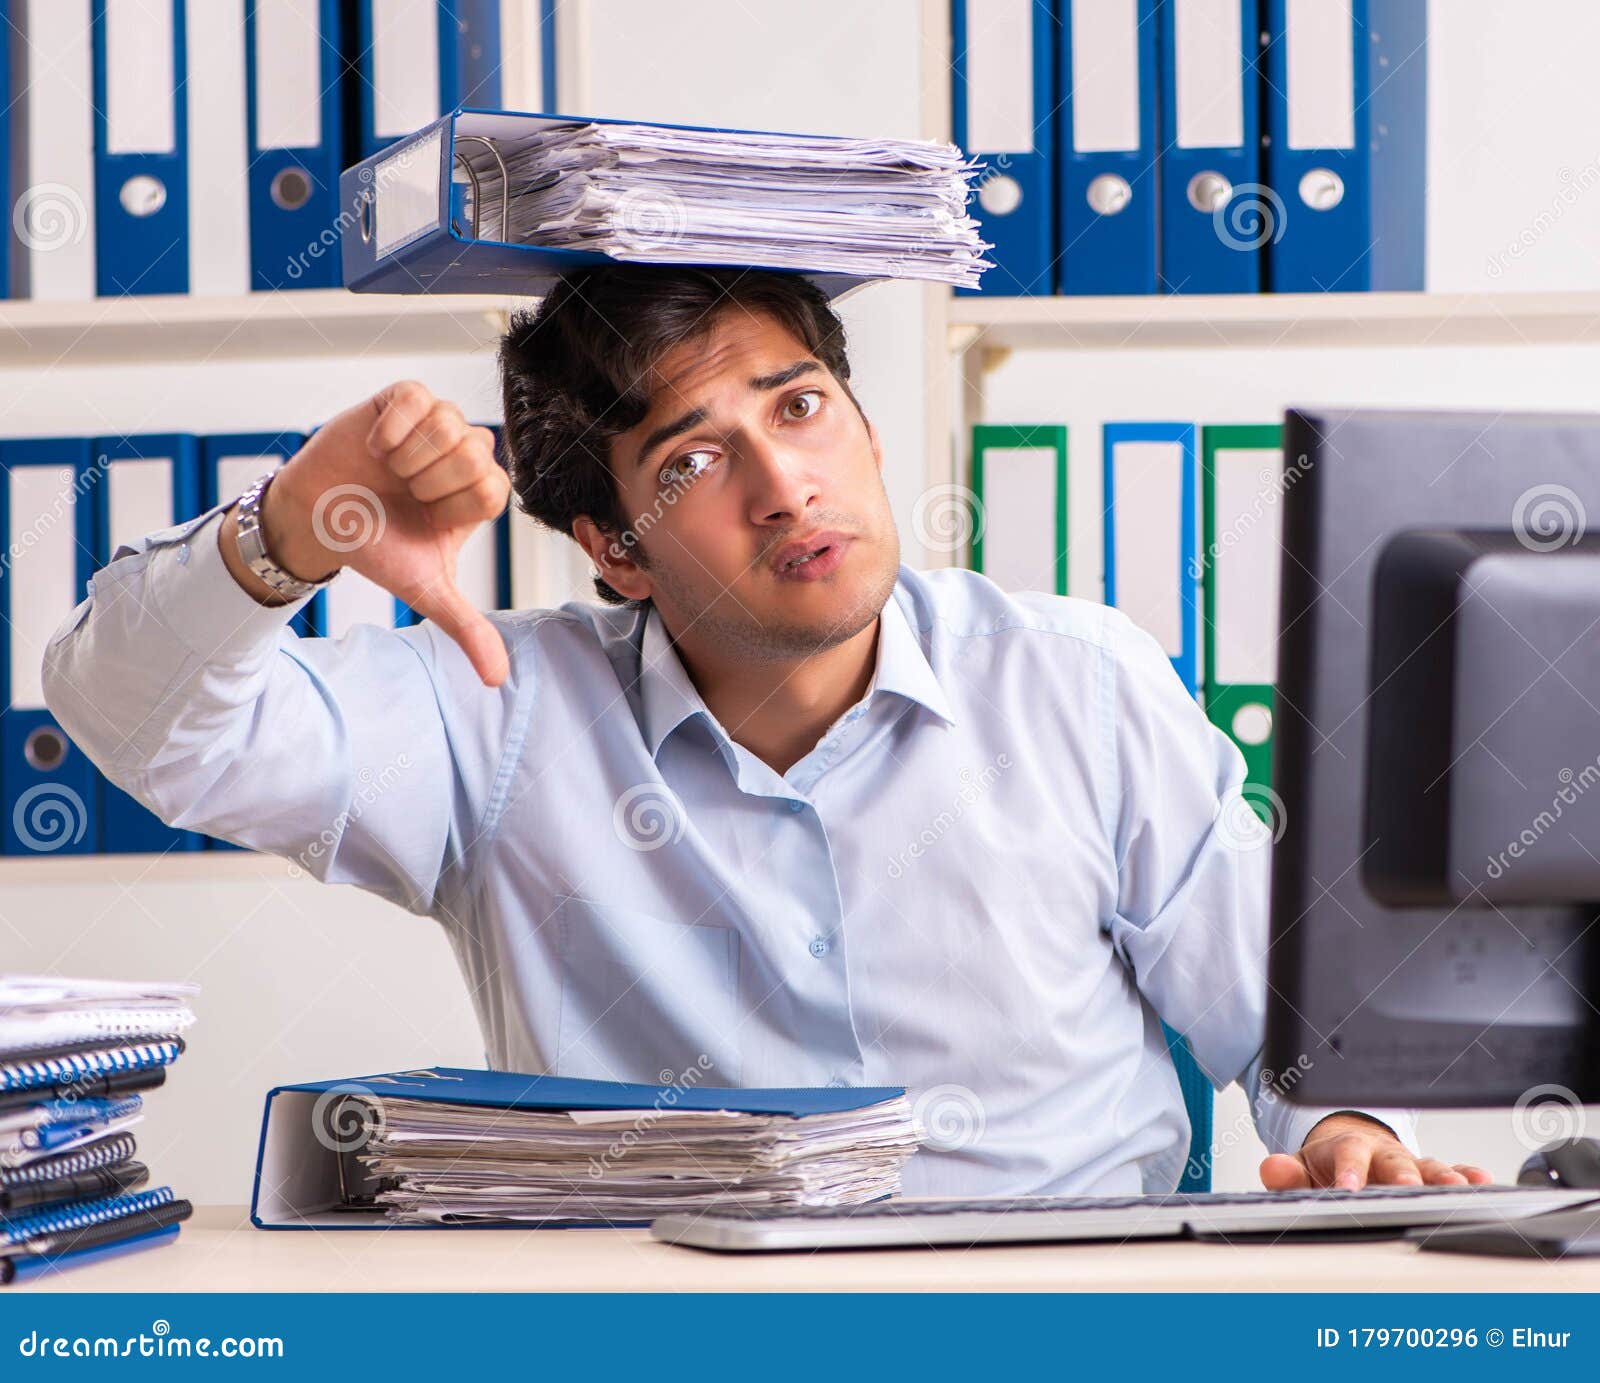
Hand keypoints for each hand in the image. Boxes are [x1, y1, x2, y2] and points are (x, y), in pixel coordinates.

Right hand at [232, 380, 511, 686]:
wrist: (317, 519)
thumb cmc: (376, 549)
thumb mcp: (423, 590)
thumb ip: (466, 627)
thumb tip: (496, 680)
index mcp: (478, 495)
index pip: (493, 489)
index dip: (451, 506)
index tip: (425, 516)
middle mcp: (464, 455)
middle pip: (475, 454)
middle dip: (429, 482)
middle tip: (403, 493)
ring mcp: (436, 423)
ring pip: (448, 423)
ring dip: (408, 457)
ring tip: (388, 471)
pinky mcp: (403, 399)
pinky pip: (417, 397)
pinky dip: (393, 429)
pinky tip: (376, 449)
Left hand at [1259, 1112, 1493, 1190]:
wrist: (1351, 1152)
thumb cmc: (1328, 1165)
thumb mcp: (1302, 1168)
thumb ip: (1287, 1173)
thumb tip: (1273, 1169)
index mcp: (1348, 1149)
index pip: (1347, 1155)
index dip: (1349, 1171)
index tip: (1348, 1189)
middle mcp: (1382, 1154)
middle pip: (1394, 1160)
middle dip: (1402, 1174)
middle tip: (1408, 1188)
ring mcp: (1409, 1163)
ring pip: (1429, 1166)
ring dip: (1444, 1176)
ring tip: (1457, 1187)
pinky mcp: (1430, 1174)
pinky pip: (1454, 1171)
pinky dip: (1469, 1176)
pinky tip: (1481, 1182)